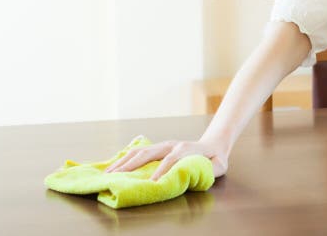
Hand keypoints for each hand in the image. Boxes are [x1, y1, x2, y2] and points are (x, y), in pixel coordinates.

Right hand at [103, 140, 228, 180]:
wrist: (213, 144)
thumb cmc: (214, 159)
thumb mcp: (218, 165)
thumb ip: (211, 169)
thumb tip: (200, 174)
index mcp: (185, 149)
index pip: (170, 160)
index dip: (160, 171)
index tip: (151, 183)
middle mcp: (171, 145)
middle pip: (147, 153)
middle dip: (131, 165)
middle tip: (116, 178)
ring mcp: (162, 144)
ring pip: (139, 151)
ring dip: (122, 162)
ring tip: (108, 173)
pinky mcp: (157, 147)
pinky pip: (138, 152)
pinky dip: (124, 159)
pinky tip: (113, 167)